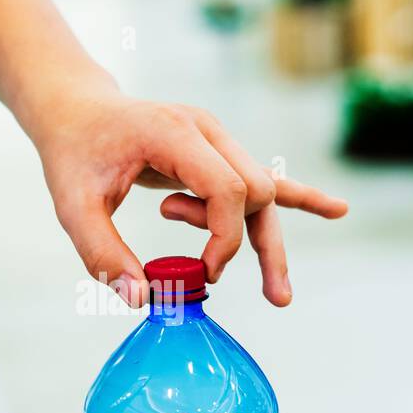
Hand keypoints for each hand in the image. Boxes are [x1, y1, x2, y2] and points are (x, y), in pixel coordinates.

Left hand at [29, 83, 348, 307]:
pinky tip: (338, 211)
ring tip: (279, 297)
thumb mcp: (73, 207)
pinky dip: (301, 198)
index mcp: (174, 133)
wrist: (76, 112)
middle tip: (200, 272)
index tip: (199, 272)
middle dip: (240, 242)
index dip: (223, 238)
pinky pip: (268, 178)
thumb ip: (103, 253)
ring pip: (265, 192)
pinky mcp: (219, 154)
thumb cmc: (73, 155)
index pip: (228, 188)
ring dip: (269, 243)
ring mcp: (218, 139)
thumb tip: (143, 300)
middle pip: (256, 190)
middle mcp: (206, 131)